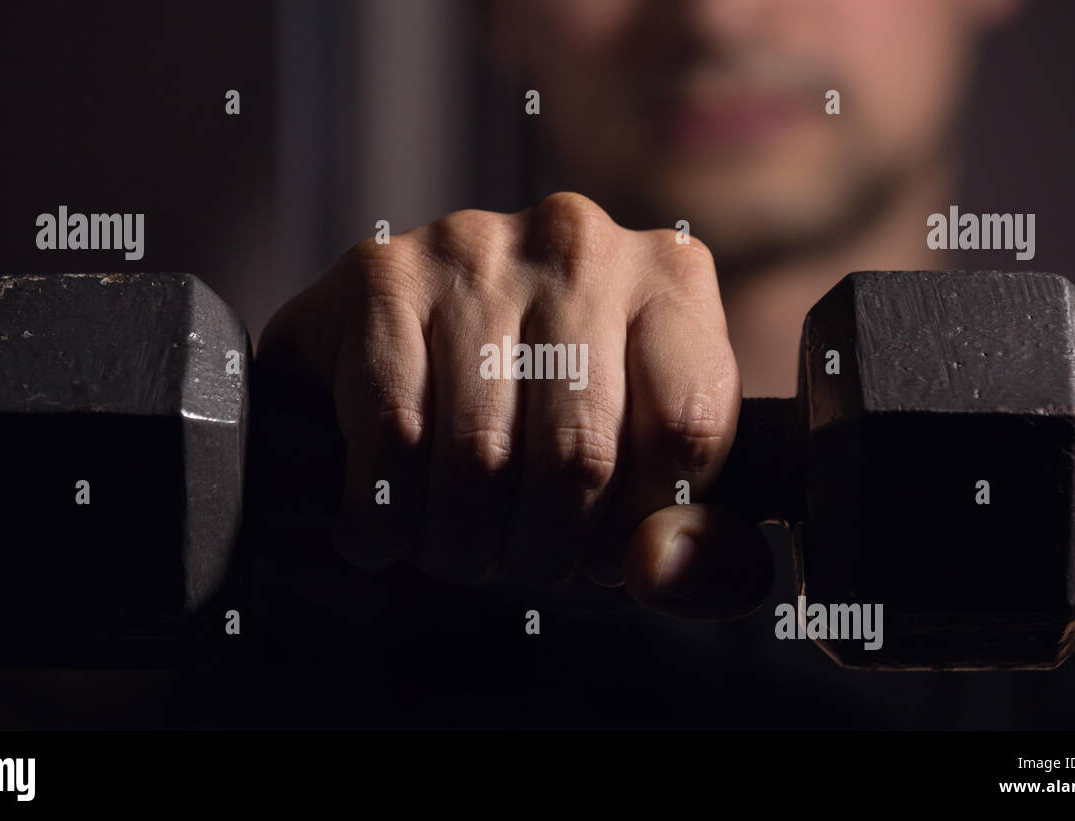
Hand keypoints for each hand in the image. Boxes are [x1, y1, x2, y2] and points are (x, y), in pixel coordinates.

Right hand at [257, 192, 771, 618]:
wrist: (388, 340)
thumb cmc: (541, 411)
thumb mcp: (643, 466)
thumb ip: (692, 537)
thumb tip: (661, 570)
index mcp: (669, 279)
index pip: (687, 425)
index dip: (642, 522)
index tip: (605, 556)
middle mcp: (578, 244)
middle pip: (580, 450)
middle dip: (544, 548)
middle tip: (519, 566)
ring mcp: (475, 249)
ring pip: (481, 452)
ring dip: (463, 542)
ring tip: (459, 553)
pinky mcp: (382, 276)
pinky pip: (393, 433)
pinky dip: (388, 512)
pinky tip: (388, 532)